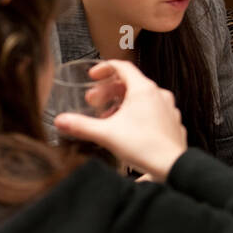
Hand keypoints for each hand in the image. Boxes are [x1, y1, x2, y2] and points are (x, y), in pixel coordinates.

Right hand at [54, 60, 187, 181]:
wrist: (172, 166)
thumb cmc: (143, 146)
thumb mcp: (106, 134)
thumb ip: (81, 126)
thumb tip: (60, 121)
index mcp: (144, 89)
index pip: (122, 67)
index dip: (104, 68)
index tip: (92, 77)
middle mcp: (159, 94)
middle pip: (130, 83)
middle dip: (108, 91)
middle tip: (93, 103)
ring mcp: (168, 108)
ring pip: (141, 98)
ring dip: (121, 104)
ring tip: (107, 118)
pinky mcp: (172, 122)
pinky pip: (152, 111)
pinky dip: (137, 114)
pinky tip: (127, 129)